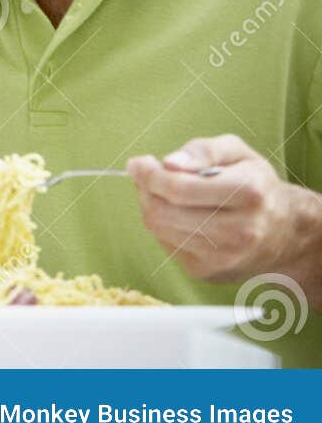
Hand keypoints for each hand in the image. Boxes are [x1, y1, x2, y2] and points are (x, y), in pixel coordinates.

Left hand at [128, 134, 318, 284]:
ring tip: (166, 194)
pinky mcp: (208, 272)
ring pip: (159, 228)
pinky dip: (164, 225)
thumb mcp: (237, 152)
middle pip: (163, 212)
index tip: (138, 163)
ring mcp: (224, 257)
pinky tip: (180, 216)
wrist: (283, 232)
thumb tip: (169, 163)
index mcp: (248, 193)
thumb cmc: (255, 184)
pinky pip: (166, 244)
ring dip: (152, 205)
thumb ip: (202, 150)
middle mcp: (239, 230)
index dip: (149, 174)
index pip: (180, 189)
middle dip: (146, 190)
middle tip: (147, 175)